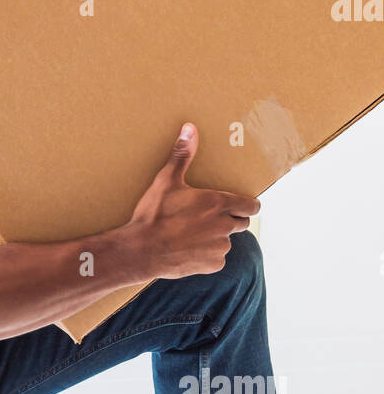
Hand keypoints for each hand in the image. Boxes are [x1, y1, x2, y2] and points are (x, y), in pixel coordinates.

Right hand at [125, 123, 259, 279]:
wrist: (141, 250)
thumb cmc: (154, 214)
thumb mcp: (166, 181)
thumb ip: (182, 155)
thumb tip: (189, 128)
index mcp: (218, 204)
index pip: (251, 206)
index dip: (247, 205)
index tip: (239, 205)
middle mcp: (224, 226)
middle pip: (242, 223)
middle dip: (230, 220)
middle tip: (208, 218)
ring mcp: (219, 247)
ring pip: (227, 241)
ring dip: (217, 238)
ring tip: (193, 234)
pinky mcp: (212, 264)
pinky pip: (217, 259)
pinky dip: (207, 256)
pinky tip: (188, 250)